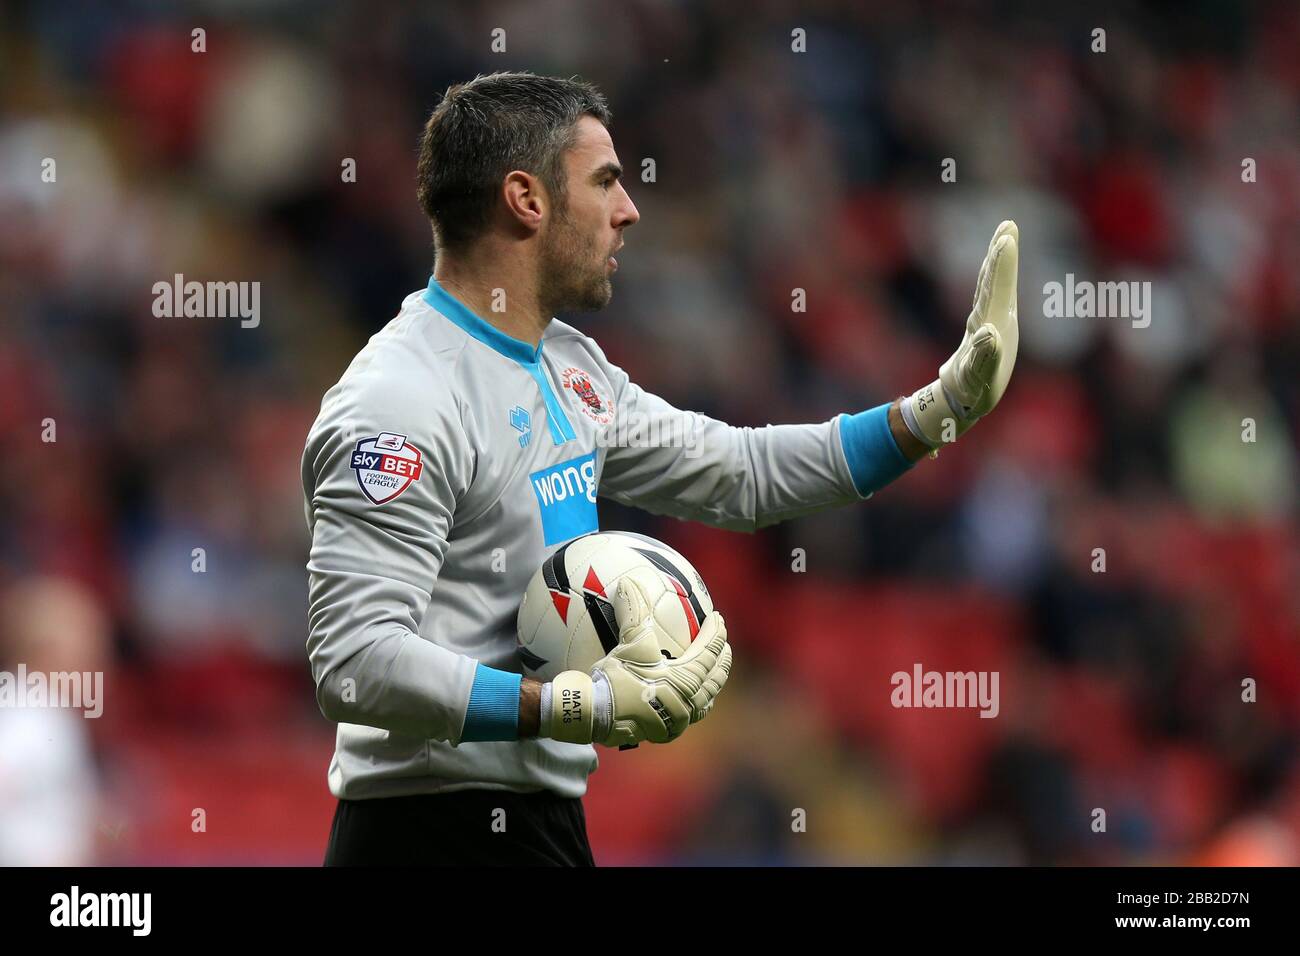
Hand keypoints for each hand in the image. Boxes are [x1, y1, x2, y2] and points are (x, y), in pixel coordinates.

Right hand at [542, 567, 731, 746]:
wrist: (594, 714)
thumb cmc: (614, 678)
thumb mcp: (628, 642)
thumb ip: (633, 610)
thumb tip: (630, 582)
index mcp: (685, 679)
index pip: (709, 651)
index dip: (716, 632)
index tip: (717, 617)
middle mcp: (687, 702)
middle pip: (715, 678)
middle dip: (722, 659)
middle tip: (724, 645)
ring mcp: (678, 721)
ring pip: (705, 701)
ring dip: (711, 684)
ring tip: (712, 672)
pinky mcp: (665, 732)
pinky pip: (689, 716)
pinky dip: (695, 703)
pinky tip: (689, 698)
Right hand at [902, 220, 1018, 447]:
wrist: (967, 406)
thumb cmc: (971, 394)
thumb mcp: (976, 379)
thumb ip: (983, 357)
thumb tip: (988, 334)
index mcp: (998, 327)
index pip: (1000, 289)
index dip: (1002, 264)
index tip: (1006, 237)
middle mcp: (998, 321)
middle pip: (1000, 281)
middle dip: (1003, 255)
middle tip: (1008, 226)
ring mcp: (990, 323)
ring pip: (994, 286)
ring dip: (996, 263)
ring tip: (1002, 238)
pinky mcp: (981, 327)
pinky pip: (985, 295)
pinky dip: (987, 279)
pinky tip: (988, 270)